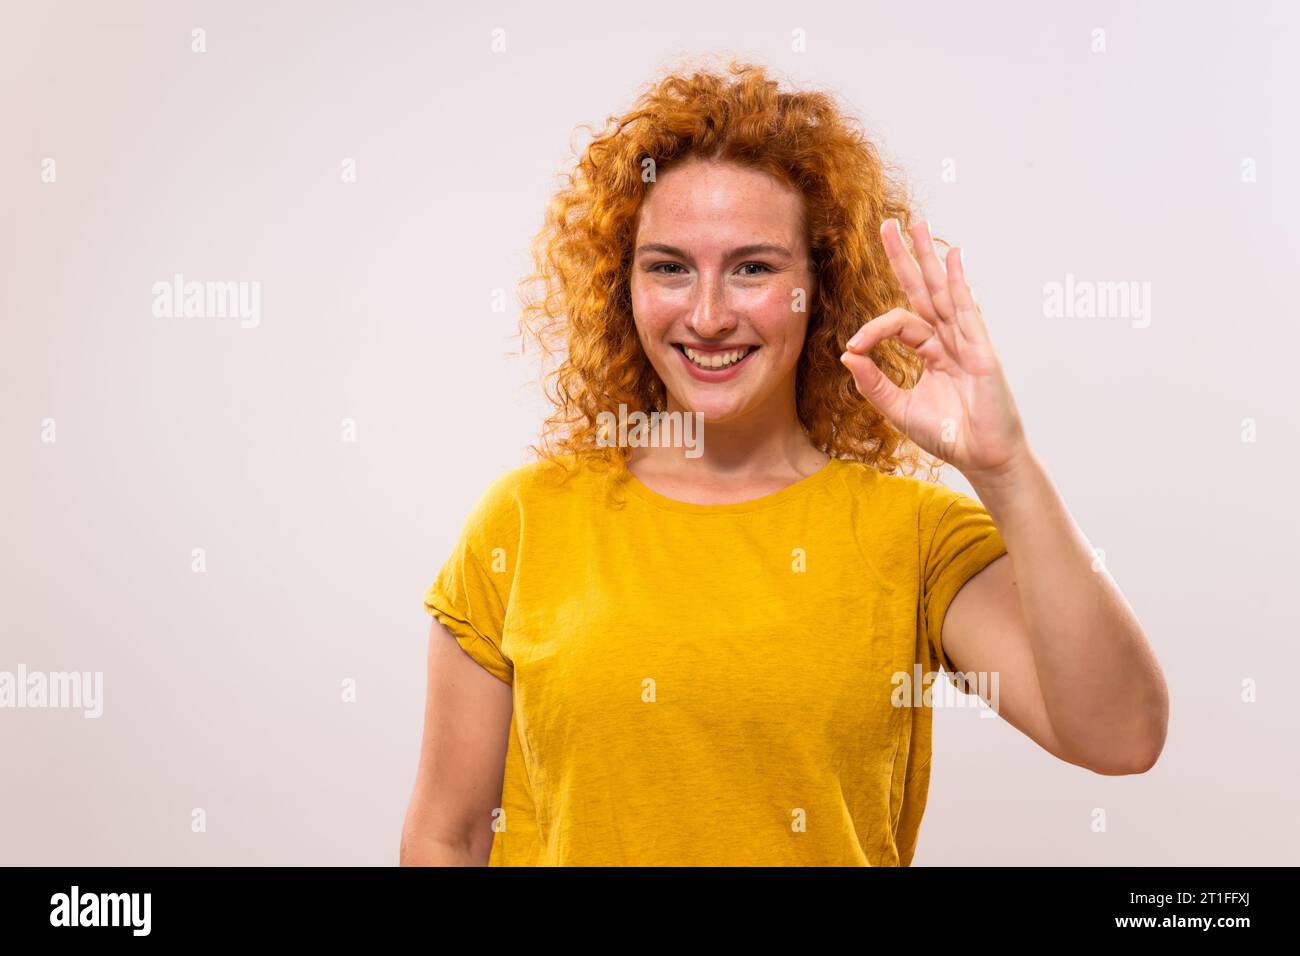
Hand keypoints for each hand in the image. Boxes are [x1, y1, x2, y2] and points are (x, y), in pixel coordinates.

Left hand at [839, 219, 1028, 480]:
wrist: (981, 457)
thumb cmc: (947, 435)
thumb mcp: (898, 409)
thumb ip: (874, 383)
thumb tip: (848, 354)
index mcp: (931, 351)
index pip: (898, 323)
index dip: (873, 329)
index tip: (854, 346)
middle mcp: (948, 339)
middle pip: (923, 290)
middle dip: (905, 258)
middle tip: (887, 224)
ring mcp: (967, 342)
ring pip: (943, 292)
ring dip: (930, 258)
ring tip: (917, 226)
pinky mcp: (981, 351)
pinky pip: (966, 312)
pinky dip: (958, 284)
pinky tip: (952, 259)